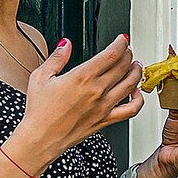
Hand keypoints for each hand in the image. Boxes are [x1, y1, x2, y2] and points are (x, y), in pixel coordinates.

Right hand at [12, 34, 143, 165]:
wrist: (41, 138)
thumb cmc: (39, 112)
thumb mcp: (40, 77)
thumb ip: (56, 58)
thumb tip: (66, 44)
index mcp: (82, 77)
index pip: (111, 54)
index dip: (120, 43)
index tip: (121, 39)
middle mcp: (97, 90)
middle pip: (123, 66)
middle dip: (128, 54)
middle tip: (127, 50)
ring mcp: (104, 106)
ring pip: (131, 84)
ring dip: (136, 71)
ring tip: (135, 65)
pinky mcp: (106, 120)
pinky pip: (131, 109)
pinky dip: (139, 99)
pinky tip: (136, 93)